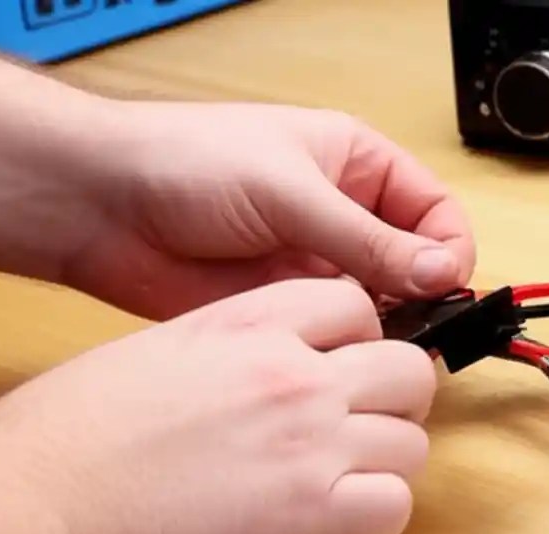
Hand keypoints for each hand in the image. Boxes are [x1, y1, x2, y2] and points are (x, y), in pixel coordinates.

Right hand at [0, 278, 433, 533]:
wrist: (33, 513)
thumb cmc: (63, 441)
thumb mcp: (153, 354)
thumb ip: (226, 352)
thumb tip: (258, 373)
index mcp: (248, 324)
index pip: (356, 307)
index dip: (361, 340)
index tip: (344, 368)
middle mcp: (293, 375)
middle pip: (408, 370)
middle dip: (395, 401)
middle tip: (362, 428)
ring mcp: (309, 442)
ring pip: (414, 444)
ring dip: (386, 465)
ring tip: (342, 484)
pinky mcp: (309, 515)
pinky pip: (395, 508)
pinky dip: (375, 519)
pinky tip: (335, 525)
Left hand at [61, 101, 475, 319]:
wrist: (100, 205)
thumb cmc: (187, 164)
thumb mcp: (290, 192)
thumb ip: (368, 238)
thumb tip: (442, 273)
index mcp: (357, 166)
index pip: (435, 212)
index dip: (448, 249)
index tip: (442, 285)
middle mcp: (346, 216)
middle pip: (417, 263)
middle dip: (425, 294)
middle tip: (422, 329)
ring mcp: (318, 264)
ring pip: (384, 304)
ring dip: (392, 325)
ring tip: (385, 345)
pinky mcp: (289, 308)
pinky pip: (341, 332)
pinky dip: (352, 347)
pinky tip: (347, 354)